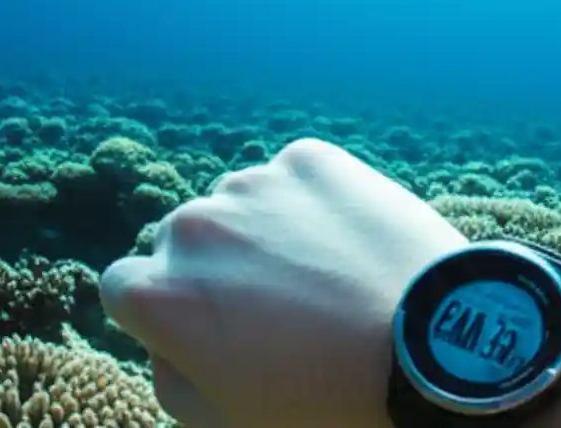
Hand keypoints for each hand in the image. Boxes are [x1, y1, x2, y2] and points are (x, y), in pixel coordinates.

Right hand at [100, 138, 468, 427]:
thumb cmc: (329, 399)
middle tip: (279, 305)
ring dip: (264, 229)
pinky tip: (349, 243)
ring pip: (240, 203)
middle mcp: (193, 227)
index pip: (126, 286)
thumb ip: (170, 377)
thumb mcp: (228, 421)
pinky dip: (312, 202)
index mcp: (159, 294)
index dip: (170, 311)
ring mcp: (254, 185)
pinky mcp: (310, 159)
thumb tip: (164, 340)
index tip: (215, 328)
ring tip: (324, 275)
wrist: (434, 349)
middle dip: (217, 267)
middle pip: (185, 239)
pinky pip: (294, 178)